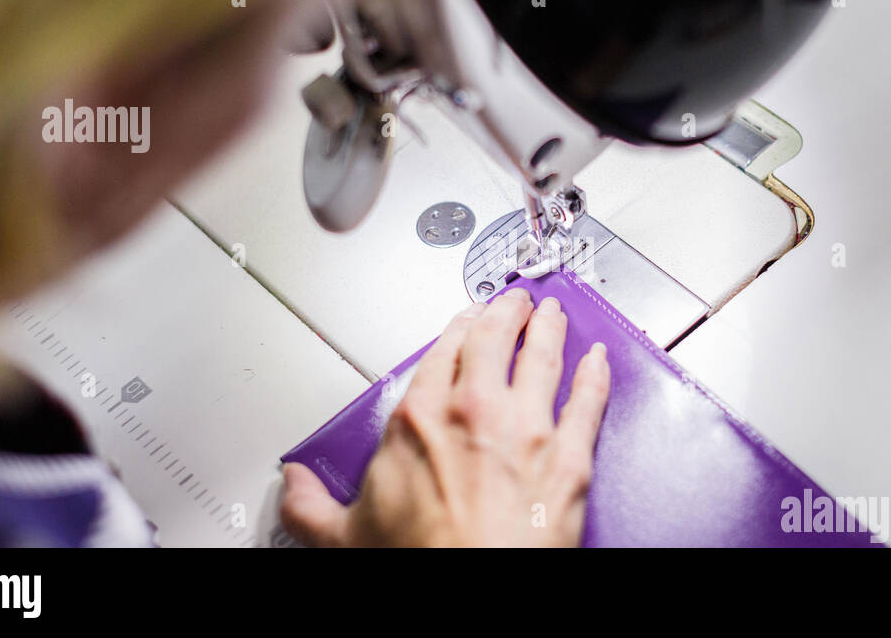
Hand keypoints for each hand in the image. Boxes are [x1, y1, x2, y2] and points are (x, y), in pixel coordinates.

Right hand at [281, 288, 610, 546]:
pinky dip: (595, 374)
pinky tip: (598, 360)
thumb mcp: (345, 537)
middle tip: (514, 300)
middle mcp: (477, 410)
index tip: (464, 321)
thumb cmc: (421, 562)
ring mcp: (528, 428)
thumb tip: (292, 488)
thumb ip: (312, 506)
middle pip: (495, 340)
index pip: (442, 352)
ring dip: (548, 328)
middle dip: (506, 312)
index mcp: (420, 418)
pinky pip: (587, 400)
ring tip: (551, 313)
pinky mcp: (571, 455)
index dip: (457, 329)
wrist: (476, 590)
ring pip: (543, 357)